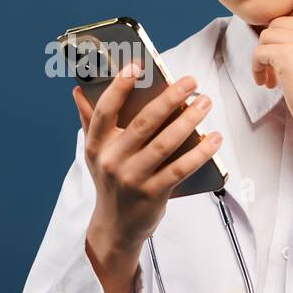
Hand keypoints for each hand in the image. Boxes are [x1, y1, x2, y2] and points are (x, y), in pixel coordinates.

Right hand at [73, 62, 222, 292]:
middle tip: (190, 81)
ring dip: (189, 121)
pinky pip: (181, 169)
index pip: (105, 111)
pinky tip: (214, 138)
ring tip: (205, 103)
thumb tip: (78, 90)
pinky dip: (200, 153)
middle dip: (169, 99)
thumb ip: (90, 121)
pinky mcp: (152, 195)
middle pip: (143, 124)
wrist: (116, 227)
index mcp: (96, 145)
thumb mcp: (96, 153)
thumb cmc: (111, 181)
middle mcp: (111, 161)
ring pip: (165, 144)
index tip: (137, 66)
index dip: (119, 87)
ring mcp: (132, 179)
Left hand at [250, 0, 292, 170]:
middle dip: (274, 44)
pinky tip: (267, 83)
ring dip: (264, 57)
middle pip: (279, 20)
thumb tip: (282, 23)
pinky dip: (257, 68)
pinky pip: (259, 52)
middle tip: (276, 68)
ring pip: (266, 36)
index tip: (289, 34)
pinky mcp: (286, 55)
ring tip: (272, 78)